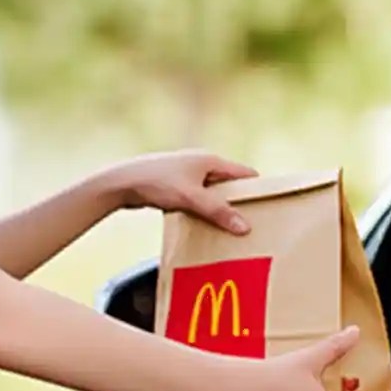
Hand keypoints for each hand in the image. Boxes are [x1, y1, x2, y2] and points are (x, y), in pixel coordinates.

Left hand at [101, 150, 257, 234]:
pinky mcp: (175, 185)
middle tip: (251, 224)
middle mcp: (201, 164)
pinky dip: (204, 210)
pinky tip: (204, 227)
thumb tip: (245, 227)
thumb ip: (218, 212)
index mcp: (210, 160)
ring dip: (219, 209)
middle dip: (239, 202)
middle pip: (229, 184)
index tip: (270, 207)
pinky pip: (198, 199)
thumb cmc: (157, 184)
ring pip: (212, 193)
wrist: (120, 183)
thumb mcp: (191, 198)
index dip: (258, 189)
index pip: (244, 174)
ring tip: (229, 229)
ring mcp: (187, 174)